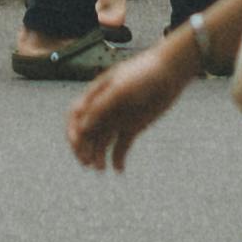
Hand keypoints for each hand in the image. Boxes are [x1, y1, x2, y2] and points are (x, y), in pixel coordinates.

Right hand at [69, 40, 189, 174]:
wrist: (168, 73)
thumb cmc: (142, 74)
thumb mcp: (120, 89)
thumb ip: (101, 107)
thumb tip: (83, 127)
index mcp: (97, 95)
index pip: (76, 116)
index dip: (72, 131)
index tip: (77, 145)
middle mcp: (105, 109)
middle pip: (87, 133)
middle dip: (83, 149)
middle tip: (87, 163)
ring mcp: (118, 119)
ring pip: (102, 142)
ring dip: (98, 156)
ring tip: (101, 168)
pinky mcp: (132, 128)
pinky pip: (121, 147)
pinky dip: (118, 159)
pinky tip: (118, 169)